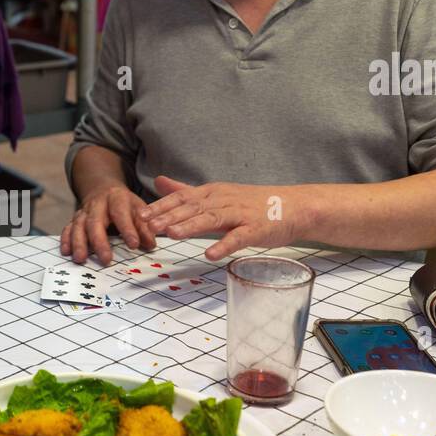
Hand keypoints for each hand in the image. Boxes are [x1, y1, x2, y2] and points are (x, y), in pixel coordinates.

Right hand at [59, 184, 155, 265]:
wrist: (103, 189)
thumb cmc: (124, 203)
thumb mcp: (138, 208)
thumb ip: (144, 226)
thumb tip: (150, 244)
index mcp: (116, 198)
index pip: (121, 213)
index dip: (127, 229)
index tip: (134, 245)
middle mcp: (97, 204)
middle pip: (95, 222)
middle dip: (99, 241)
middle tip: (106, 259)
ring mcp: (84, 211)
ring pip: (78, 226)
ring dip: (78, 243)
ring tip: (81, 259)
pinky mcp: (75, 219)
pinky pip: (68, 228)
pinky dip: (66, 240)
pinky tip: (67, 252)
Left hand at [140, 176, 311, 260]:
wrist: (294, 207)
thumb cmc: (252, 204)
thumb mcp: (216, 194)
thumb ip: (186, 191)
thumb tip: (158, 181)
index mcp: (212, 193)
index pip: (182, 197)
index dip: (161, 206)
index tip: (141, 215)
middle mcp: (224, 200)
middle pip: (193, 207)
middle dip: (170, 215)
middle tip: (149, 225)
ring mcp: (240, 214)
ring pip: (212, 219)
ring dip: (191, 226)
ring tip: (172, 234)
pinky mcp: (256, 229)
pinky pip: (238, 238)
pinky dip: (224, 245)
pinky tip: (210, 254)